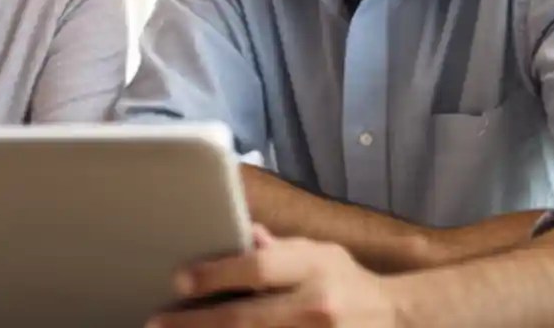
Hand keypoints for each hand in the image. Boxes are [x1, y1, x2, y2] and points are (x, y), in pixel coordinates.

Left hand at [146, 225, 400, 327]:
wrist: (396, 321)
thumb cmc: (344, 281)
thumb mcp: (318, 253)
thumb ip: (277, 249)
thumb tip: (244, 233)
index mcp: (315, 268)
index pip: (259, 268)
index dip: (216, 274)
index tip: (179, 280)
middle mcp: (317, 307)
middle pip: (246, 319)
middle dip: (196, 323)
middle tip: (157, 322)